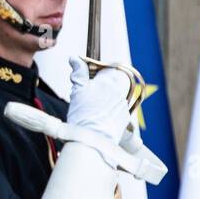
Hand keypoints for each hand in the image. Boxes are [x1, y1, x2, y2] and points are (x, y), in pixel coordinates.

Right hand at [65, 53, 133, 169]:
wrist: (91, 141)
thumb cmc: (82, 116)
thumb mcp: (77, 90)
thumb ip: (79, 72)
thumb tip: (74, 58)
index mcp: (108, 82)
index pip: (111, 67)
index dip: (102, 70)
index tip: (93, 76)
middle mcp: (119, 91)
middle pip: (114, 82)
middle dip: (104, 85)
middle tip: (91, 94)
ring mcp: (123, 105)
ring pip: (116, 96)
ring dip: (107, 99)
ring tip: (94, 110)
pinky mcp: (125, 118)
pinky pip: (119, 109)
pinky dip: (111, 111)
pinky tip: (100, 118)